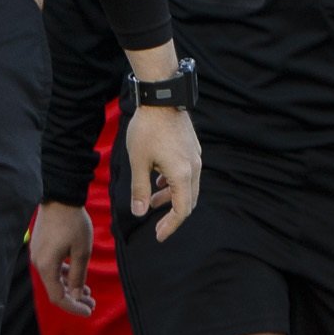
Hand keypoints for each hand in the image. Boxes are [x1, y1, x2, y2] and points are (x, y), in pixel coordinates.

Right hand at [30, 201, 95, 313]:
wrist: (60, 196)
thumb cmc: (73, 223)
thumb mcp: (82, 251)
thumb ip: (78, 276)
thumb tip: (75, 296)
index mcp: (47, 266)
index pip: (59, 298)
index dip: (74, 308)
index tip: (90, 311)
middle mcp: (38, 263)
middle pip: (55, 290)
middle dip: (74, 299)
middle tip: (93, 303)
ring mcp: (37, 254)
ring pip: (53, 279)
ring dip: (70, 287)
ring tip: (88, 291)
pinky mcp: (40, 247)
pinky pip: (51, 268)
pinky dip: (63, 275)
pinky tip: (76, 275)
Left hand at [125, 102, 201, 241]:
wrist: (161, 97)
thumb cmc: (146, 129)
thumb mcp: (138, 162)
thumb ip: (139, 190)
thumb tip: (139, 213)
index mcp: (182, 174)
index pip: (181, 210)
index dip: (170, 226)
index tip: (158, 236)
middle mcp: (194, 167)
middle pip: (188, 200)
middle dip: (172, 215)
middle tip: (156, 226)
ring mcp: (195, 156)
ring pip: (187, 186)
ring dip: (171, 197)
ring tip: (152, 201)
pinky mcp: (192, 147)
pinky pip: (187, 173)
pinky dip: (174, 183)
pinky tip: (158, 180)